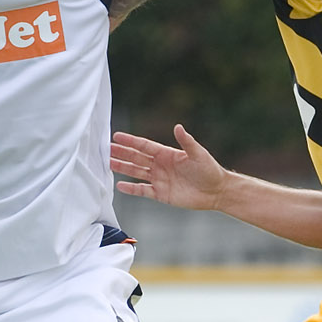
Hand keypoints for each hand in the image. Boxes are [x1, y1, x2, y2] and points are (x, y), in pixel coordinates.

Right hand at [111, 125, 228, 210]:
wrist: (216, 191)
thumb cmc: (209, 170)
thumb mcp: (198, 154)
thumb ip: (186, 142)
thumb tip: (178, 127)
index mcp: (167, 154)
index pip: (144, 146)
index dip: (130, 141)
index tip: (116, 136)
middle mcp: (160, 166)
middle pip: (136, 158)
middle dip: (121, 153)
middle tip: (105, 149)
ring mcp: (159, 180)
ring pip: (136, 172)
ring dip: (122, 168)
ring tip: (107, 164)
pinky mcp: (161, 194)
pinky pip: (142, 190)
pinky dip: (131, 189)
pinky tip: (120, 185)